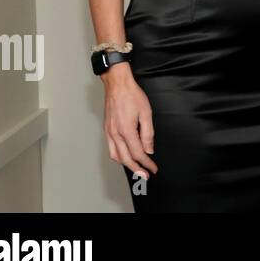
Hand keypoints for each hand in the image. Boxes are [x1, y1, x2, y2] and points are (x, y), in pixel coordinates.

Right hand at [102, 63, 157, 178]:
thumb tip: (149, 150)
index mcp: (126, 130)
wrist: (117, 85)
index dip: (146, 163)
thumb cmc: (133, 95)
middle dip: (136, 169)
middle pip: (125, 158)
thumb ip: (148, 133)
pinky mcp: (106, 129)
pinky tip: (125, 156)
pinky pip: (111, 148)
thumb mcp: (146, 112)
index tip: (153, 169)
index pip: (137, 153)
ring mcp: (109, 132)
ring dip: (126, 164)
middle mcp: (115, 134)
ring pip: (116, 156)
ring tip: (136, 168)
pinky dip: (118, 156)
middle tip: (145, 175)